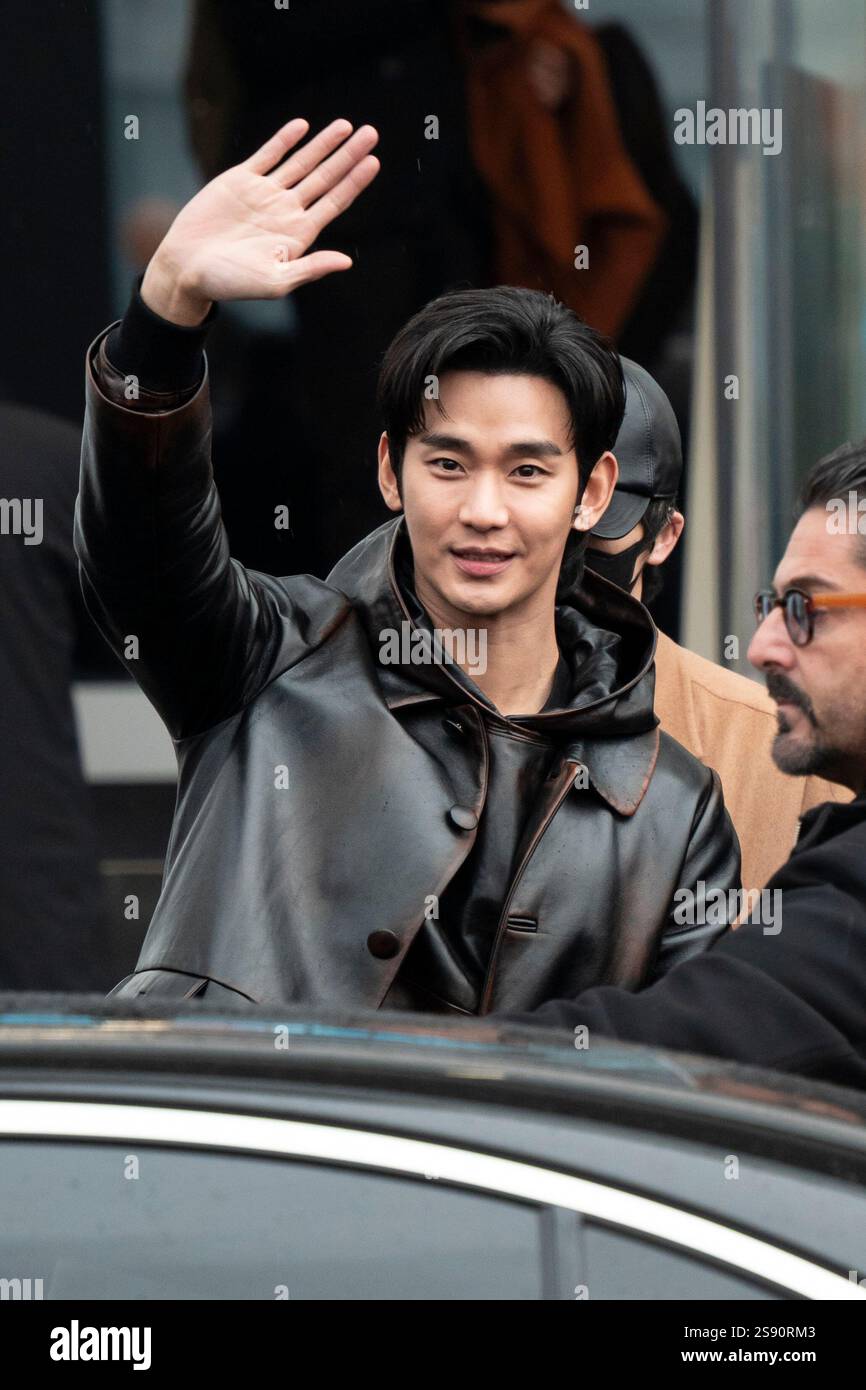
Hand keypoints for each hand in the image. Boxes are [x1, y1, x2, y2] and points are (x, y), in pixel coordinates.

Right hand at [140, 118, 379, 324]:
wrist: (186, 267)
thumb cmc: (229, 283)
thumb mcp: (275, 282)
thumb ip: (310, 268)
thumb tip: (346, 262)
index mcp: (298, 234)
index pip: (335, 201)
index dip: (355, 181)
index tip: (374, 162)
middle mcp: (286, 210)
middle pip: (326, 177)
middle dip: (348, 155)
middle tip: (372, 133)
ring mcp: (265, 193)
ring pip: (302, 162)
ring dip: (324, 144)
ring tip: (346, 125)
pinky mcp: (240, 180)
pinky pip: (268, 155)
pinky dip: (285, 140)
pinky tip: (302, 127)